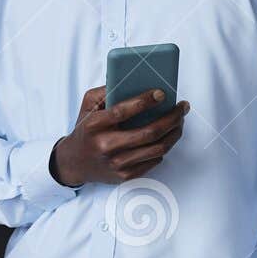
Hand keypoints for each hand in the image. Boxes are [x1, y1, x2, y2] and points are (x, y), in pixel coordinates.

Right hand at [50, 86, 189, 187]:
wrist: (74, 163)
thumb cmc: (85, 130)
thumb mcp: (87, 107)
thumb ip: (105, 92)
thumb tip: (131, 82)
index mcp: (95, 126)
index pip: (123, 112)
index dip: (145, 102)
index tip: (162, 93)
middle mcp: (106, 146)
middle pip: (149, 132)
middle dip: (171, 118)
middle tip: (182, 107)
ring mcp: (117, 163)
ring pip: (157, 148)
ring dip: (174, 132)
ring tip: (180, 120)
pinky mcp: (126, 175)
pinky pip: (155, 160)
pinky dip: (165, 145)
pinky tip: (167, 136)